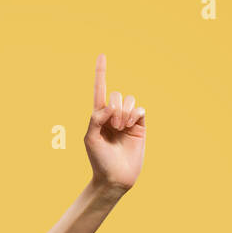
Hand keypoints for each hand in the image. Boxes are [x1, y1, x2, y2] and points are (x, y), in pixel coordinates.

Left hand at [84, 54, 146, 193]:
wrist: (115, 177)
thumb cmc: (99, 160)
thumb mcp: (90, 139)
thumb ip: (96, 118)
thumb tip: (111, 106)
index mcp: (98, 116)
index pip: (99, 90)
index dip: (101, 72)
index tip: (102, 55)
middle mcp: (113, 115)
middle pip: (117, 94)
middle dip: (115, 108)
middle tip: (114, 126)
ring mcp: (128, 120)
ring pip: (130, 100)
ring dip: (125, 112)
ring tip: (122, 127)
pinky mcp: (140, 126)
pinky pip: (141, 110)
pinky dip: (136, 115)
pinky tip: (132, 126)